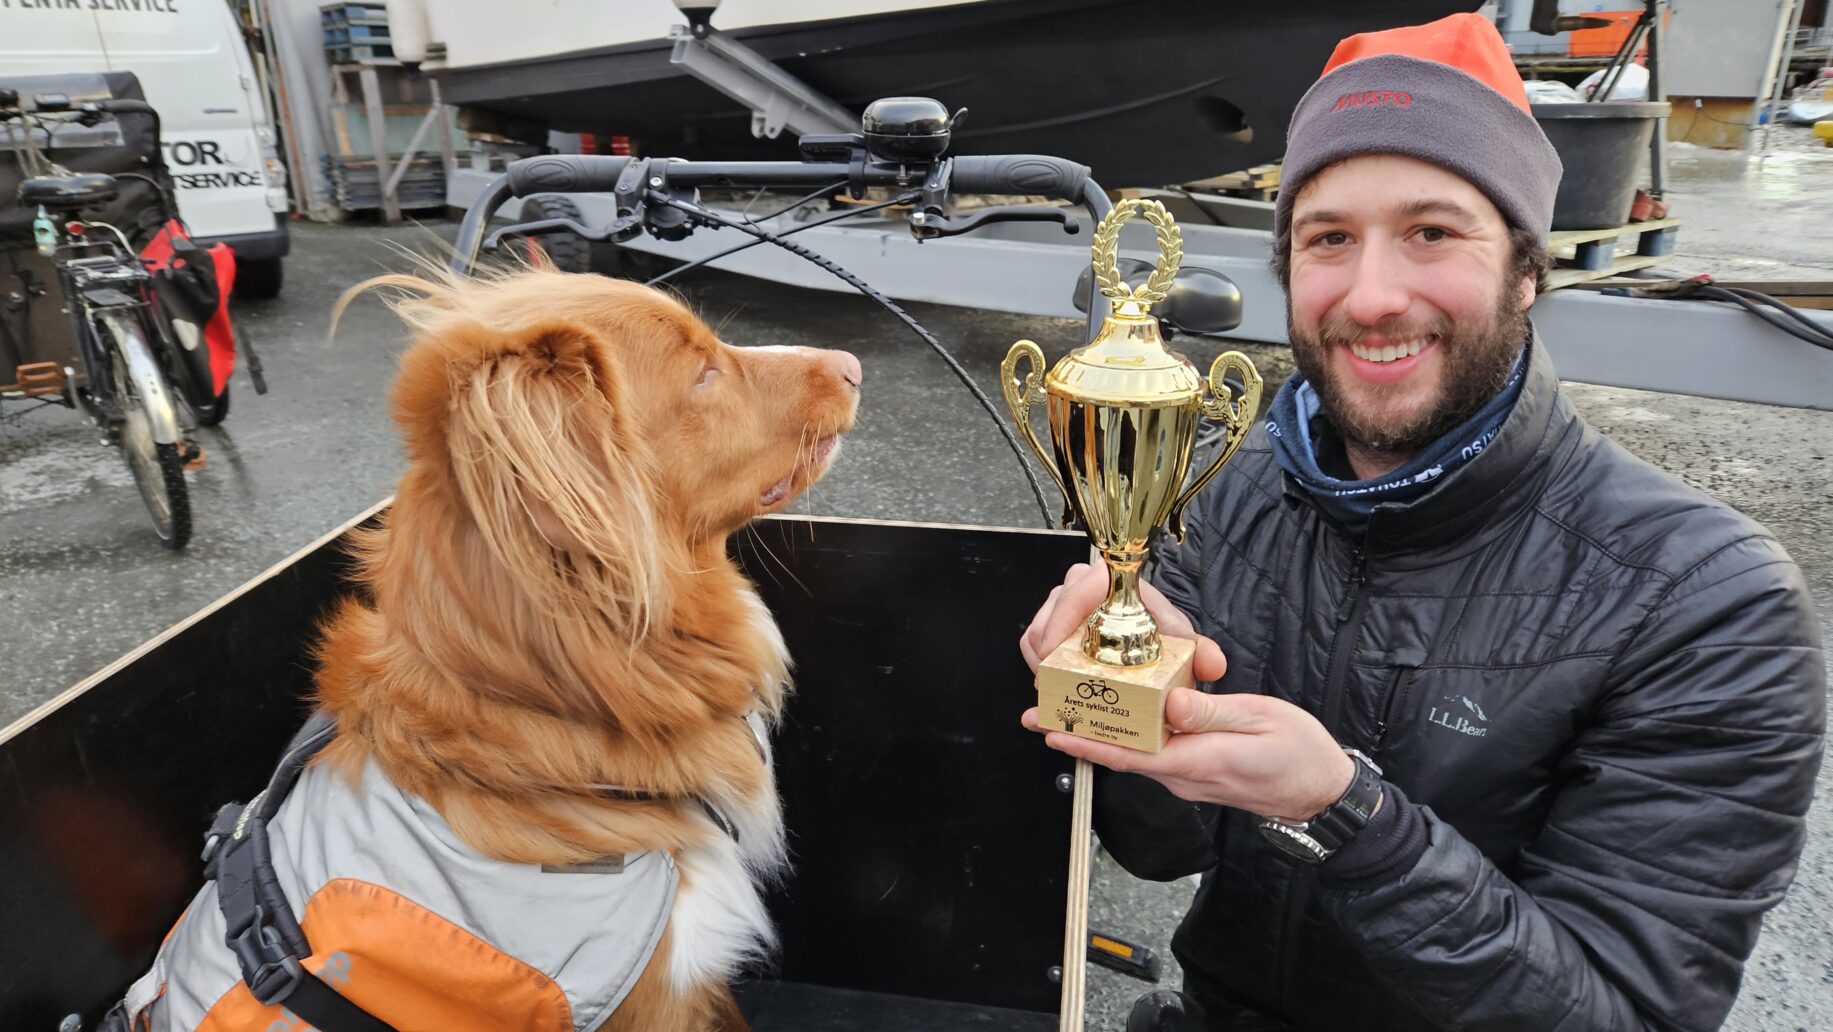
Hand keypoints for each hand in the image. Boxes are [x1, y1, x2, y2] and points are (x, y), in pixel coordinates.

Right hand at [1020, 563, 1226, 681]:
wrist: (1150, 642)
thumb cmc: (1161, 637)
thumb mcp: (1182, 645)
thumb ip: (1201, 654)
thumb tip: (1213, 664)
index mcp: (1112, 581)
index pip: (1076, 591)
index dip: (1060, 622)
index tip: (1055, 657)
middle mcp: (1082, 585)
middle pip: (1050, 612)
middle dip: (1048, 652)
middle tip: (1056, 684)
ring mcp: (1062, 603)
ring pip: (1035, 630)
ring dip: (1041, 662)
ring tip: (1056, 689)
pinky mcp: (1049, 622)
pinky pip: (1031, 641)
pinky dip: (1038, 664)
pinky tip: (1053, 684)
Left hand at [1021, 687, 1355, 820]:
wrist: (1321, 792)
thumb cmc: (1298, 754)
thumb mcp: (1261, 721)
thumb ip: (1214, 712)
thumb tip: (1173, 704)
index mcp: (1197, 761)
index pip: (1131, 754)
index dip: (1088, 742)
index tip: (1053, 731)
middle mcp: (1184, 775)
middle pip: (1122, 754)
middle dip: (1080, 734)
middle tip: (1041, 714)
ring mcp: (1187, 777)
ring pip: (1135, 754)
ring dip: (1100, 734)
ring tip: (1066, 710)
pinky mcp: (1194, 772)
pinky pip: (1152, 754)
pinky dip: (1128, 736)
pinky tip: (1118, 717)